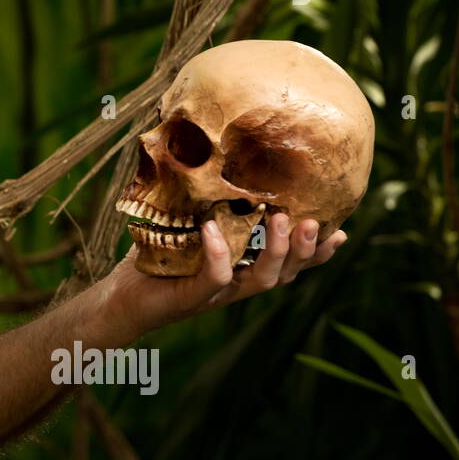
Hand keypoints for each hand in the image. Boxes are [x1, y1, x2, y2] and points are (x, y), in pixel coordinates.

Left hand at [99, 211, 346, 335]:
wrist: (119, 300)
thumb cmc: (151, 262)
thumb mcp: (182, 232)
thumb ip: (204, 209)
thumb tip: (210, 160)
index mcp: (241, 269)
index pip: (288, 264)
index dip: (316, 253)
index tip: (340, 229)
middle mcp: (236, 285)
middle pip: (286, 273)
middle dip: (306, 249)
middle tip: (315, 221)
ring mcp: (216, 294)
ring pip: (262, 280)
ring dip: (277, 251)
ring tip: (284, 220)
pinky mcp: (192, 298)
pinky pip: (216, 278)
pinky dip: (219, 254)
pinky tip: (215, 231)